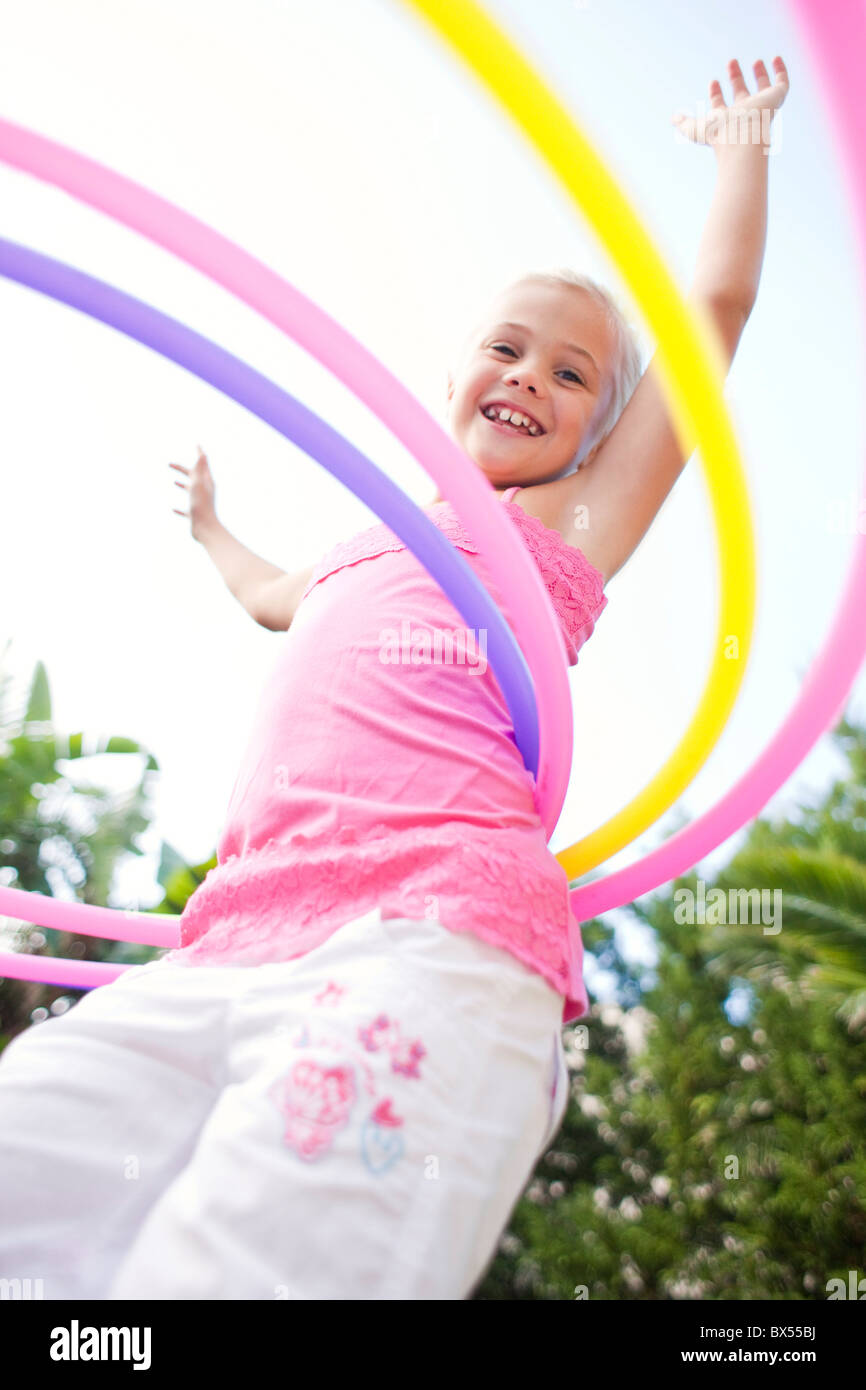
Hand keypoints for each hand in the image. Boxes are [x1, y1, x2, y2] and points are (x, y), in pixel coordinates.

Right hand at [170, 445, 216, 541]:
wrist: (205, 528)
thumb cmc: (201, 505)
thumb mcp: (198, 484)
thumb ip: (199, 469)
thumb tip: (203, 454)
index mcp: (207, 482)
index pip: (202, 465)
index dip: (199, 454)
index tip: (197, 445)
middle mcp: (204, 491)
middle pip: (193, 477)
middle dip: (182, 469)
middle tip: (169, 464)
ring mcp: (199, 503)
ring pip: (190, 491)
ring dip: (182, 485)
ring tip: (174, 482)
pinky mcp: (195, 515)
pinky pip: (186, 510)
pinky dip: (180, 507)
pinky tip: (173, 509)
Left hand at [672, 57, 788, 148]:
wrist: (743, 137)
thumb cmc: (718, 135)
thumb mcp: (695, 129)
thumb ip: (684, 124)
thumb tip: (673, 119)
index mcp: (727, 120)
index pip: (721, 105)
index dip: (716, 94)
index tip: (712, 81)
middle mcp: (744, 113)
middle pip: (741, 94)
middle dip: (736, 78)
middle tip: (731, 62)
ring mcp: (761, 106)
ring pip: (763, 89)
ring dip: (759, 75)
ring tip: (757, 61)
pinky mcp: (776, 98)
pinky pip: (782, 82)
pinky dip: (780, 70)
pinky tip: (775, 58)